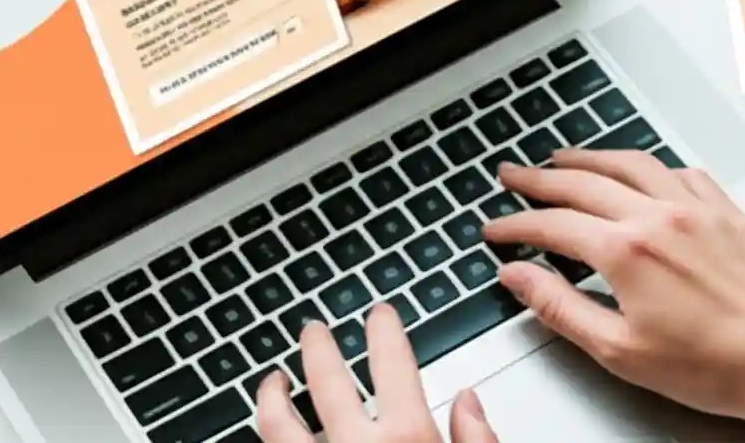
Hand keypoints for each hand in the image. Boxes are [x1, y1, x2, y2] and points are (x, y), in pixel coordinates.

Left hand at [256, 303, 499, 442]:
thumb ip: (478, 442)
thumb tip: (468, 402)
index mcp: (407, 438)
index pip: (392, 364)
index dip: (385, 331)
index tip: (379, 314)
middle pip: (327, 381)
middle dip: (317, 346)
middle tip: (312, 328)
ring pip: (277, 422)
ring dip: (271, 393)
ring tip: (272, 379)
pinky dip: (267, 433)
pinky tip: (270, 430)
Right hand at [486, 150, 744, 442]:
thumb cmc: (710, 366)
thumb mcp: (618, 349)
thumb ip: (559, 307)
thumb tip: (518, 276)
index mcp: (626, 251)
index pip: (552, 224)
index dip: (516, 224)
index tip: (496, 228)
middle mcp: (658, 217)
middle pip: (583, 182)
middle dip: (538, 178)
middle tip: (511, 175)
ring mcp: (696, 208)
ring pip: (631, 163)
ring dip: (590, 157)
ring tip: (563, 157)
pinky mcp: (726, 212)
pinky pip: (681, 172)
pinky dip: (650, 166)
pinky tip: (641, 173)